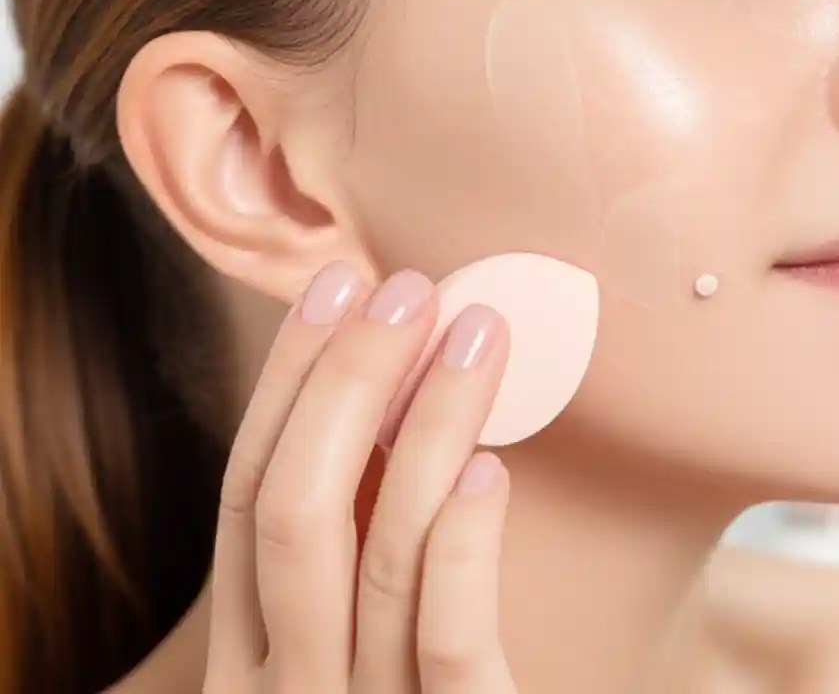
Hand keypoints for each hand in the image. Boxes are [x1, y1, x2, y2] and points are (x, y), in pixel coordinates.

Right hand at [202, 262, 518, 692]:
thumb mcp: (354, 650)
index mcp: (249, 660)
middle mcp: (286, 693)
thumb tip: (385, 406)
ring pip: (379, 557)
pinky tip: (488, 469)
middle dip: (346, 382)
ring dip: (426, 427)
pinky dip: (462, 548)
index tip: (337, 287)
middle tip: (410, 290)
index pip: (248, 498)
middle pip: (294, 511)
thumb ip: (351, 562)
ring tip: (477, 339)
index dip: (289, 382)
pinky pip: (447, 641)